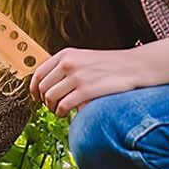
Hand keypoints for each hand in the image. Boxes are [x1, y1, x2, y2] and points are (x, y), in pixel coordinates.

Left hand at [29, 46, 150, 117]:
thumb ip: (66, 67)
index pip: (38, 73)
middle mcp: (68, 63)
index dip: (33, 89)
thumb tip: (47, 85)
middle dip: (45, 101)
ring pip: (50, 98)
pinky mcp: (86, 90)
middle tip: (53, 106)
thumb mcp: (84, 58)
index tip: (36, 98)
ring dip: (53, 108)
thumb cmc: (109, 65)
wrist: (134, 66)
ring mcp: (77, 76)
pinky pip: (63, 106)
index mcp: (66, 54)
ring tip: (61, 111)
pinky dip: (62, 112)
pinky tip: (68, 113)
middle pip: (42, 88)